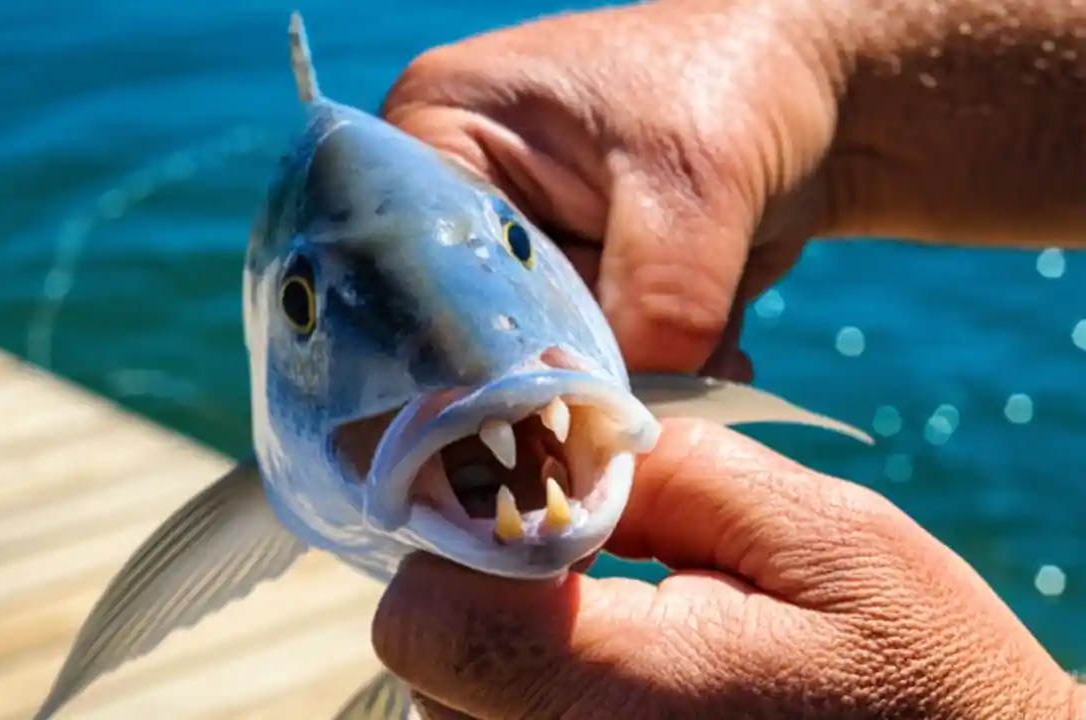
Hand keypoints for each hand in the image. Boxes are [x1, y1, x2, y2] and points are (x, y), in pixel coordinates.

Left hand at [371, 420, 1082, 718]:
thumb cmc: (915, 674)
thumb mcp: (820, 536)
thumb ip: (669, 469)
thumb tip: (552, 429)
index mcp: (617, 704)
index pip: (428, 614)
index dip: (463, 531)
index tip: (533, 487)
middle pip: (425, 654)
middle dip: (485, 573)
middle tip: (588, 542)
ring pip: (446, 694)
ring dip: (505, 631)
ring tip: (614, 607)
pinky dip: (525, 681)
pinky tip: (611, 660)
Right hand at [381, 0, 1085, 380]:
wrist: (809, 92)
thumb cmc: (734, 81)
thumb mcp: (693, 180)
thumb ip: (655, 304)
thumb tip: (622, 427)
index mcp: (440, 131)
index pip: (420, 270)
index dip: (480, 352)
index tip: (557, 409)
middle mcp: (457, 198)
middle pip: (476, 329)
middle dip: (571, 372)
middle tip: (649, 400)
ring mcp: (512, 250)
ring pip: (542, 360)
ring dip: (629, 377)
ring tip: (712, 342)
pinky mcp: (566, 290)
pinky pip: (591, 365)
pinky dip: (655, 372)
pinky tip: (715, 343)